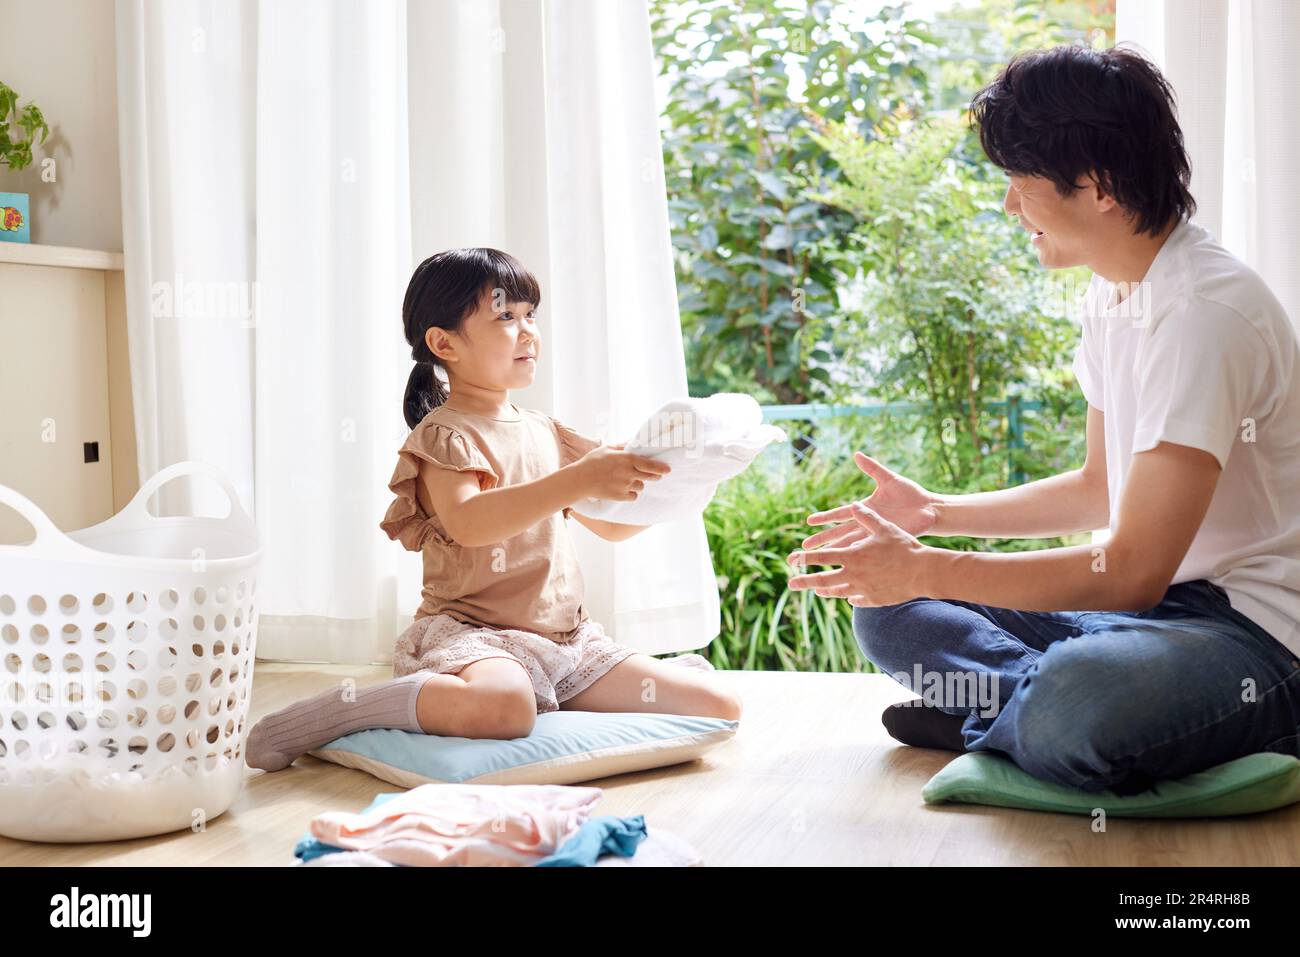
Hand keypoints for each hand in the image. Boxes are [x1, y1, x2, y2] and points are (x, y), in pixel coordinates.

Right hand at [572, 444, 670, 501]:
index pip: (649, 464)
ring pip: (640, 486)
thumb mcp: (607, 448)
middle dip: (654, 476)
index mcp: (626, 459)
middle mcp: (628, 473)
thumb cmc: (592, 461)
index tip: (668, 470)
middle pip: (649, 476)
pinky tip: (623, 489)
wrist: (580, 480)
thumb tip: (633, 441)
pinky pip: (633, 496)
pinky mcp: (620, 496)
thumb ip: (622, 446)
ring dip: (638, 484)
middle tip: (655, 475)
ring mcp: (625, 485)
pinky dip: (630, 494)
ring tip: (627, 480)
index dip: (660, 468)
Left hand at [786, 502, 932, 606]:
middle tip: (791, 584)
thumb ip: (867, 517)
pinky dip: (850, 597)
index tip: (792, 559)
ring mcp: (863, 589)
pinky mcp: (874, 599)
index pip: (822, 558)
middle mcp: (854, 575)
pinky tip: (848, 597)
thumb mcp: (885, 528)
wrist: (923, 572)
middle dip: (804, 582)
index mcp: (853, 556)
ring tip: (816, 591)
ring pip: (838, 591)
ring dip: (825, 590)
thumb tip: (854, 505)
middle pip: (823, 580)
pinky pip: (858, 599)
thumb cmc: (904, 547)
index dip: (805, 558)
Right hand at [800, 451, 939, 551]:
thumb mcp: (889, 479)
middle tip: (804, 547)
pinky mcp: (885, 540)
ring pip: (850, 544)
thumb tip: (856, 454)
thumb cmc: (910, 493)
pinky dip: (856, 555)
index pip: (840, 514)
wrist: (929, 508)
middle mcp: (866, 522)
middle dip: (822, 540)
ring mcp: (875, 533)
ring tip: (820, 559)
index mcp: (864, 508)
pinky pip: (867, 549)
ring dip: (835, 551)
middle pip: (839, 532)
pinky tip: (845, 562)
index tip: (809, 521)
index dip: (824, 518)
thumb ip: (872, 468)